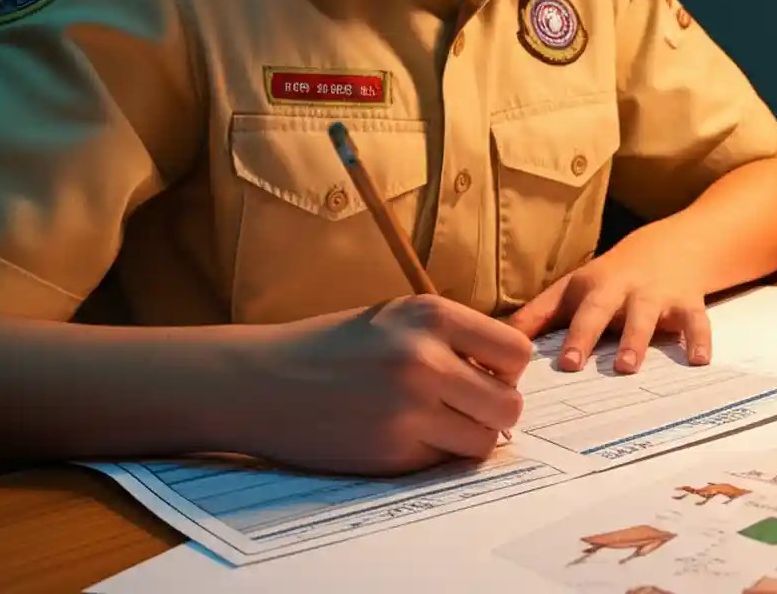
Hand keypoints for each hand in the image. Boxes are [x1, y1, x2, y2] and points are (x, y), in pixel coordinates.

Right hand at [236, 295, 532, 475]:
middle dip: (496, 411)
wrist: (260, 381)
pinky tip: (401, 435)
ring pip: (484, 441)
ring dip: (469, 438)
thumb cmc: (333, 346)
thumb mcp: (397, 318)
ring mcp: (409, 409)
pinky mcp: (392, 451)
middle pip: (510, 405)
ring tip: (437, 423)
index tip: (486, 374)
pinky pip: (443, 460)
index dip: (507, 370)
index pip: (515, 352)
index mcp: (430, 316)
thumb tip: (511, 372)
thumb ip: (454, 338)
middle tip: (469, 408)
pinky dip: (433, 454)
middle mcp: (425, 360)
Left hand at [508, 249, 710, 374]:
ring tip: (628, 368)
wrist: (673, 246)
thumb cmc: (611, 279)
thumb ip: (536, 317)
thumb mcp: (573, 290)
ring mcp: (656, 294)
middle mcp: (621, 288)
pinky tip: (699, 362)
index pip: (570, 310)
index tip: (547, 360)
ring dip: (637, 340)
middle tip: (573, 364)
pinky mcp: (688, 302)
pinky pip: (696, 321)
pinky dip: (699, 339)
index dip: (556, 332)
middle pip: (601, 309)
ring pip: (646, 316)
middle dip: (586, 334)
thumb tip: (495, 341)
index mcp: (591, 287)